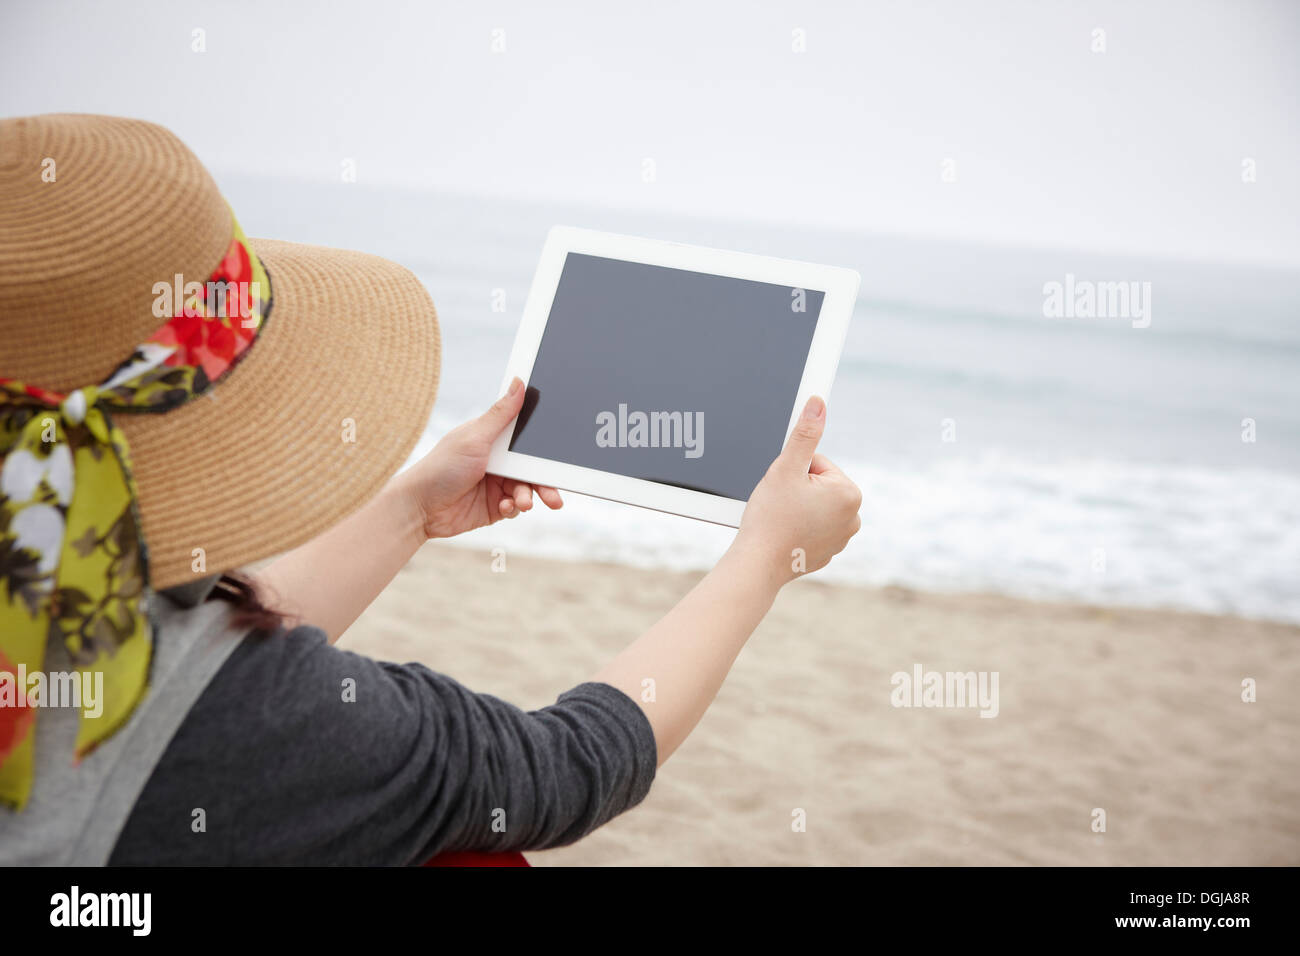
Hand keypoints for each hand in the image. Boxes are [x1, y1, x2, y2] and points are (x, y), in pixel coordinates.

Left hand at [398, 377, 562, 538]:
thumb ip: (501, 414)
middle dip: (544, 481)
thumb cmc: (441, 467)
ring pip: (528, 489)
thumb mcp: (475, 437)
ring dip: (529, 496)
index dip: (544, 446)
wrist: (421, 507)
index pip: (526, 439)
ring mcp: (497, 484)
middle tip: (554, 493)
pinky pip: (517, 507)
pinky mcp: (495, 507)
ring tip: (522, 502)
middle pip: (533, 468)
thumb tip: (519, 382)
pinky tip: (505, 507)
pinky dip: (515, 507)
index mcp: (494, 440)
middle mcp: (498, 461)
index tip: (560, 451)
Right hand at [733, 395, 860, 582]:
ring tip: (782, 520)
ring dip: (797, 507)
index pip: (817, 463)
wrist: (758, 563)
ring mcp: (842, 538)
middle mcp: (853, 517)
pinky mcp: (828, 552)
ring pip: (813, 505)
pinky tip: (784, 534)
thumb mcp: (786, 468)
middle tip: (780, 505)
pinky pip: (811, 527)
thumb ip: (805, 434)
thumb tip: (818, 404)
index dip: (793, 471)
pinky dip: (797, 527)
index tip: (784, 490)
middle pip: (817, 485)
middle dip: (796, 489)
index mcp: (849, 493)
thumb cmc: (771, 517)